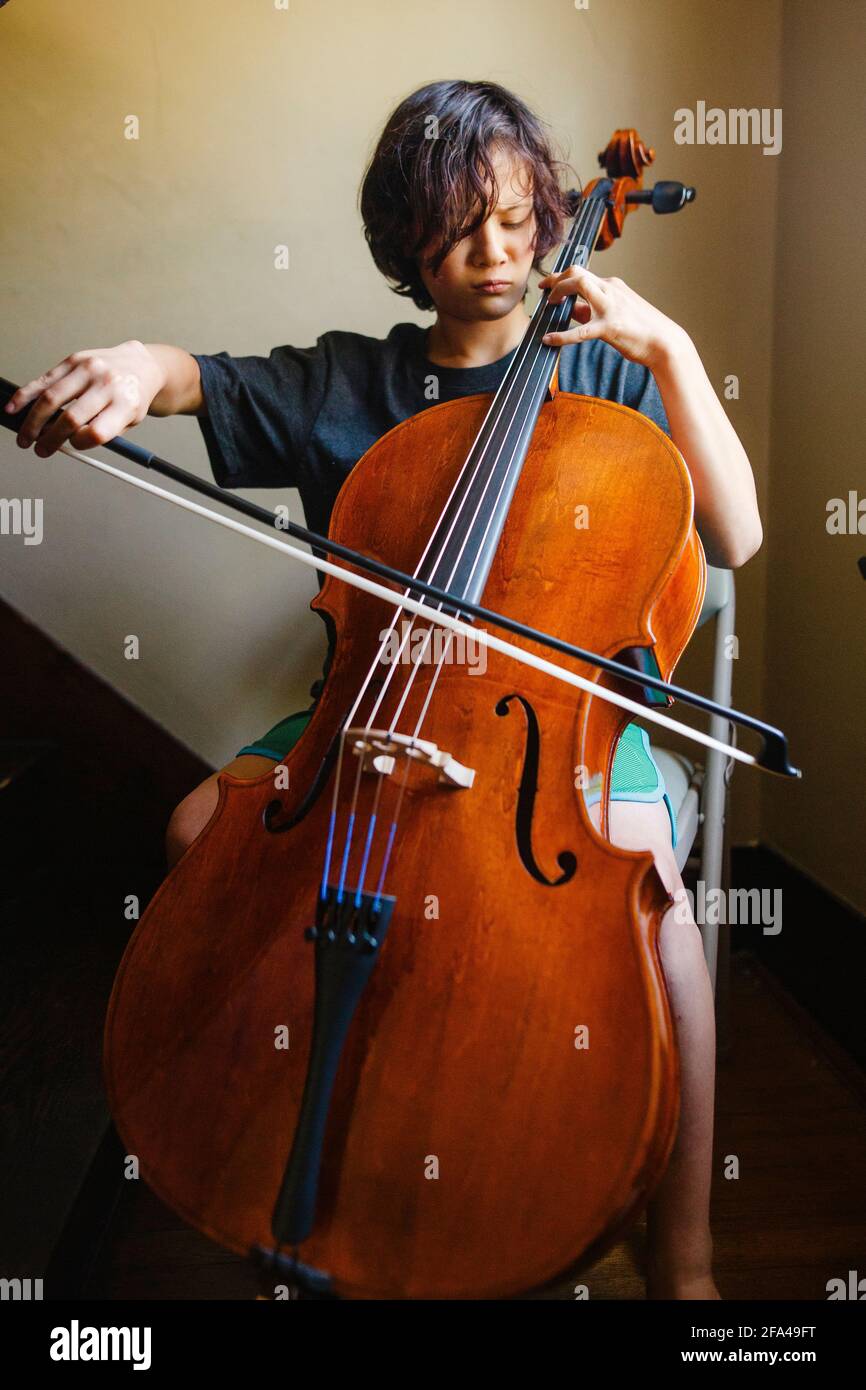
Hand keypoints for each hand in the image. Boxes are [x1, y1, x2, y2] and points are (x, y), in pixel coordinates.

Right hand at [4, 340, 166, 455]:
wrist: (140, 365)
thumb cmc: (132, 397)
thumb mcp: (128, 421)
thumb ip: (101, 433)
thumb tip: (64, 442)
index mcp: (125, 405)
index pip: (96, 432)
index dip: (79, 444)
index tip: (71, 446)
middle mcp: (107, 385)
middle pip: (71, 418)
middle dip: (49, 438)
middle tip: (38, 449)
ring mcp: (89, 370)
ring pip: (52, 398)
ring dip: (33, 421)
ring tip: (24, 436)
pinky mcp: (74, 360)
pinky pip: (45, 379)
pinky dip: (26, 395)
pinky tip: (15, 407)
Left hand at [538, 267, 686, 370]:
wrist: (665, 343)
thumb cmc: (640, 330)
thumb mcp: (614, 313)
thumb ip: (592, 309)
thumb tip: (570, 309)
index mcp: (612, 286)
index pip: (581, 273)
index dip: (561, 276)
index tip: (549, 283)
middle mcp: (611, 290)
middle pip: (577, 272)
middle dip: (556, 279)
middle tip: (544, 291)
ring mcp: (610, 307)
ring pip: (579, 285)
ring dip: (558, 292)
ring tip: (549, 305)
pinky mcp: (610, 327)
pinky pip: (580, 330)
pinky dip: (561, 335)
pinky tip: (549, 340)